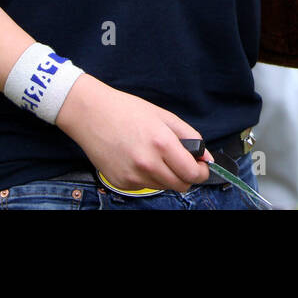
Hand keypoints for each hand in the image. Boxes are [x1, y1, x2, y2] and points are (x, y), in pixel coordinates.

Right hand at [55, 74, 211, 190]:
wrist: (91, 114)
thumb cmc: (126, 111)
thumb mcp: (164, 116)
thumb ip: (189, 136)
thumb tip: (206, 157)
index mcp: (161, 143)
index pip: (192, 173)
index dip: (202, 171)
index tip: (202, 166)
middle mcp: (147, 164)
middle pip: (181, 185)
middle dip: (186, 175)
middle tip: (182, 161)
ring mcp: (132, 176)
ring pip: (164, 186)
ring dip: (167, 176)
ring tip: (156, 155)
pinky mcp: (121, 183)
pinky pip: (145, 185)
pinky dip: (149, 176)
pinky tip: (139, 158)